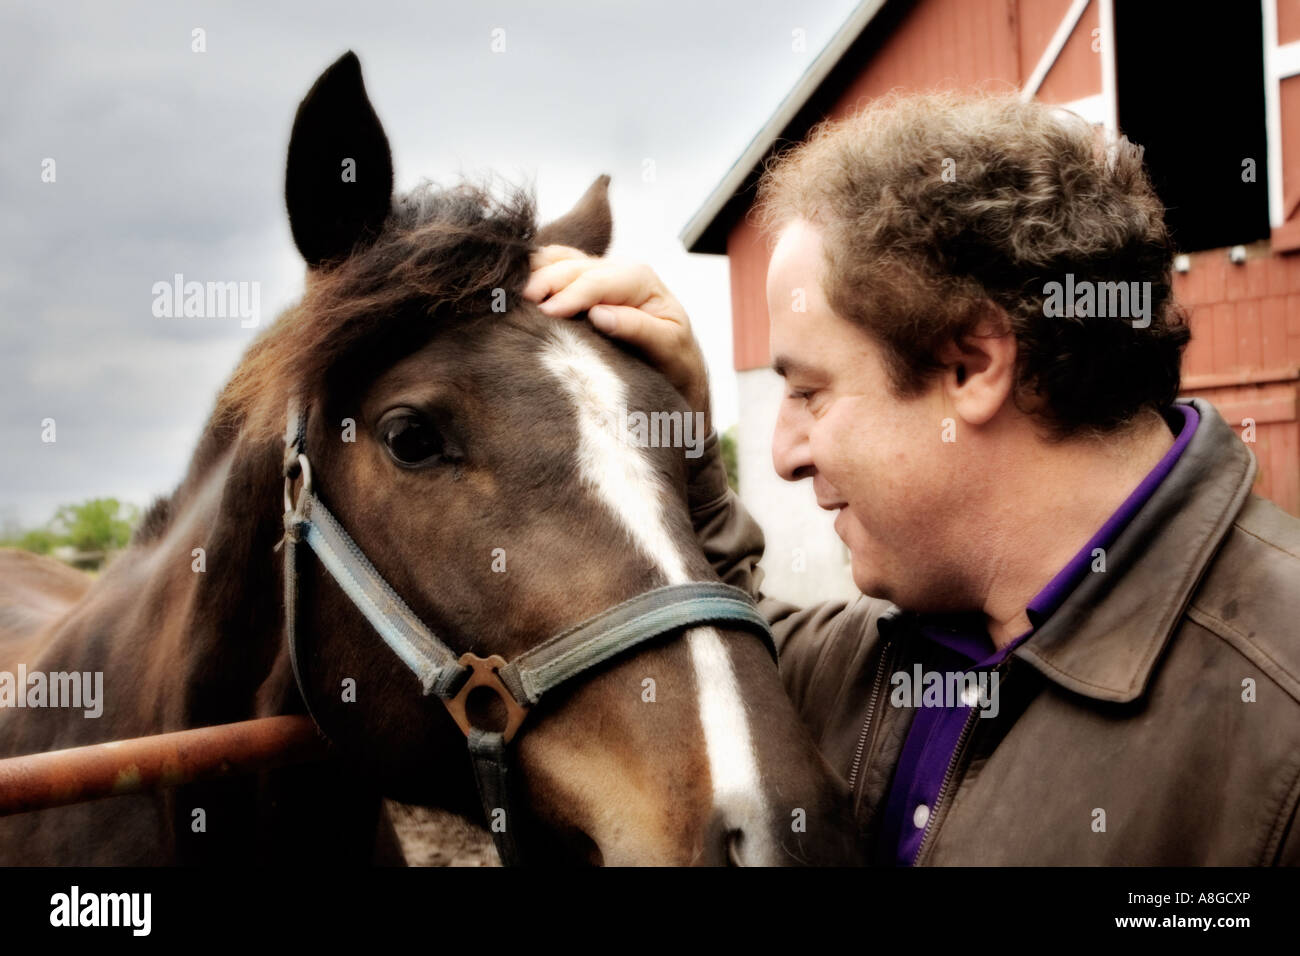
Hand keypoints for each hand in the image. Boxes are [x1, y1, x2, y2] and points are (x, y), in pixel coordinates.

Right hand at [523, 245, 711, 430]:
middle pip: (574, 266)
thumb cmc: (673, 358)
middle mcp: (617, 269)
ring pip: (559, 260)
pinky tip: (517, 281)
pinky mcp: (584, 282)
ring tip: (512, 291)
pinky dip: (535, 269)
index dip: (571, 294)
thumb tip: (600, 315)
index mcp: (639, 278)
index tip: (548, 312)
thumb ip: (637, 329)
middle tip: (520, 303)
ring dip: (535, 272)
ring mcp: (599, 272)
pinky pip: (555, 265)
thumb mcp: (667, 347)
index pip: (598, 281)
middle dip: (546, 281)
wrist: (675, 363)